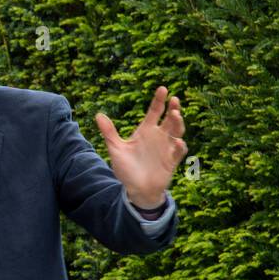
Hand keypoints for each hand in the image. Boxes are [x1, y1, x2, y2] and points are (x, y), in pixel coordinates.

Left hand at [94, 85, 186, 208]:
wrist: (135, 190)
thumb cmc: (126, 169)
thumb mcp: (116, 149)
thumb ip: (109, 132)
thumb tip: (98, 114)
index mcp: (146, 131)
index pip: (155, 111)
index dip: (159, 100)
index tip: (163, 89)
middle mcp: (158, 137)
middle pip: (169, 119)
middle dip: (173, 109)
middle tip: (174, 100)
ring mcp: (167, 148)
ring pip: (177, 132)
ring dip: (178, 124)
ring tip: (175, 115)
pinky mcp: (172, 161)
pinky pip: (179, 152)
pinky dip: (180, 147)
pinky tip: (178, 142)